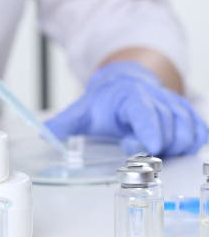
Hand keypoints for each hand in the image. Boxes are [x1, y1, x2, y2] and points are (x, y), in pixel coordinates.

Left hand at [45, 61, 207, 155]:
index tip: (149, 146)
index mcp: (130, 96)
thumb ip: (63, 124)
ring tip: (152, 147)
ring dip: (173, 147)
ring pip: (187, 132)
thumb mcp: (83, 111)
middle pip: (168, 128)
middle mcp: (157, 99)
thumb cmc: (107, 102)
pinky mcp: (189, 115)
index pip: (144, 112)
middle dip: (156, 146)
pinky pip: (200, 133)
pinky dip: (190, 144)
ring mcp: (176, 106)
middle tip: (138, 152)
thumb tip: (43, 133)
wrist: (128, 84)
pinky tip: (173, 147)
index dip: (149, 129)